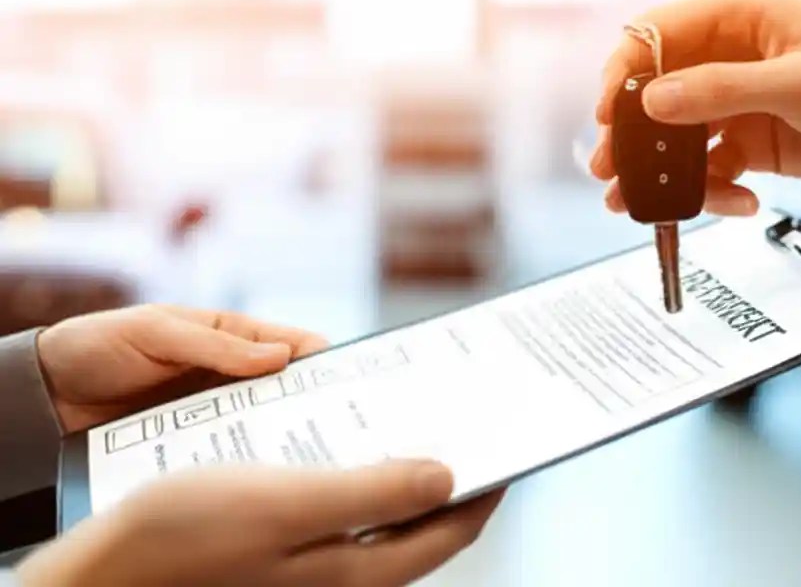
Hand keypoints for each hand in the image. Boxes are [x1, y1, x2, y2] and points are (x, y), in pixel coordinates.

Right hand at [17, 460, 503, 586]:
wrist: (104, 571)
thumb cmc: (185, 536)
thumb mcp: (288, 504)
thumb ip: (373, 493)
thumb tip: (449, 480)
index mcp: (358, 572)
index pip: (450, 532)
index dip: (485, 488)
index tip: (504, 444)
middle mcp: (344, 577)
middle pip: (421, 526)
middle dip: (448, 475)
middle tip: (460, 423)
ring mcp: (313, 569)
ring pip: (380, 518)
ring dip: (399, 472)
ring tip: (407, 421)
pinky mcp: (284, 555)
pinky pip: (339, 514)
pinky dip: (355, 478)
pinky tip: (342, 442)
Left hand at [37, 305, 328, 431]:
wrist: (44, 394)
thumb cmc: (99, 345)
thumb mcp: (157, 332)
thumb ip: (217, 346)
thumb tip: (282, 356)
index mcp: (231, 334)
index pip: (293, 344)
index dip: (324, 360)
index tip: (349, 381)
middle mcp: (229, 373)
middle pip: (285, 390)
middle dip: (309, 405)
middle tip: (334, 427)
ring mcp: (211, 410)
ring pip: (260, 424)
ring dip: (277, 435)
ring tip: (301, 455)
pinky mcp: (191, 441)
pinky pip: (225, 450)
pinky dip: (242, 459)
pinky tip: (255, 474)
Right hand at [590, 0, 800, 211]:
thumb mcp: (798, 85)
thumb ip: (721, 93)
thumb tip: (652, 101)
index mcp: (741, 14)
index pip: (658, 34)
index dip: (625, 72)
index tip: (609, 115)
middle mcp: (733, 53)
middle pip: (659, 90)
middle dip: (635, 133)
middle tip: (611, 171)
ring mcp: (742, 100)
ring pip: (680, 135)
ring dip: (664, 170)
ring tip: (645, 205)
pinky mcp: (755, 141)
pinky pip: (713, 166)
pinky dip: (712, 190)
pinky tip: (737, 205)